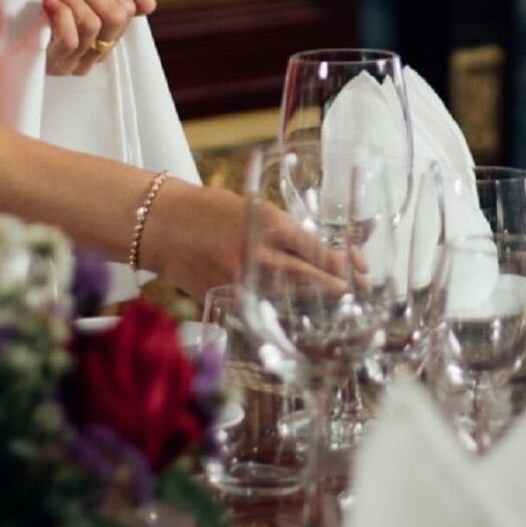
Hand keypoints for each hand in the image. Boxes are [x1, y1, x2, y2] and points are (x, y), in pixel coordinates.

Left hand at [42, 0, 156, 75]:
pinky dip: (60, 12)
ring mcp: (74, 62)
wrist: (2, 35)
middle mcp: (94, 55)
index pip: (126, 11)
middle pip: (114, 17)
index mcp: (106, 41)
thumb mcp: (80, 5)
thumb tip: (150, 4)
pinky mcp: (53, 63)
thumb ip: (113, 1)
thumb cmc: (45, 17)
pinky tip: (48, 3)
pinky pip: (70, 37)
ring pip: (91, 24)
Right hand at [139, 180, 346, 296]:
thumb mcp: (256, 209)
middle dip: (337, 287)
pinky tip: (298, 316)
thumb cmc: (212, 210)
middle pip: (307, 278)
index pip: (315, 249)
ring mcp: (240, 282)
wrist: (163, 226)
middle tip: (359, 293)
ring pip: (287, 298)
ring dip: (315, 302)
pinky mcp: (225, 300)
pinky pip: (261, 309)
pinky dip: (282, 312)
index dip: (342, 262)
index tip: (362, 268)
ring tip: (338, 306)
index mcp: (267, 225)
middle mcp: (256, 256)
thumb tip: (324, 254)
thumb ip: (286, 231)